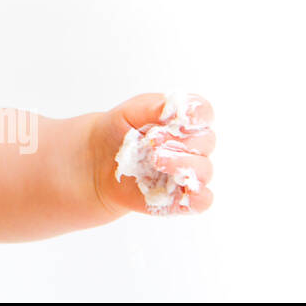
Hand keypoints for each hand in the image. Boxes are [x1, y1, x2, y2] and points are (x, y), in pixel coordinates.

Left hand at [89, 92, 215, 217]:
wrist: (99, 162)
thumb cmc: (119, 133)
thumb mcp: (128, 113)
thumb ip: (152, 106)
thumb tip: (175, 105)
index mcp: (181, 120)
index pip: (203, 111)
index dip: (196, 114)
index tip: (182, 118)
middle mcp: (191, 145)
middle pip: (206, 141)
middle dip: (182, 140)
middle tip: (153, 141)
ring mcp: (188, 172)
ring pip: (205, 169)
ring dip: (182, 165)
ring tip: (155, 161)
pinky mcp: (182, 197)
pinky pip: (202, 200)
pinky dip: (196, 197)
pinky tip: (177, 189)